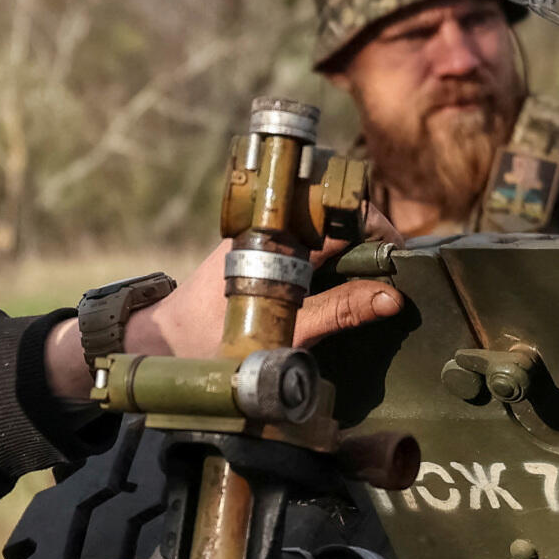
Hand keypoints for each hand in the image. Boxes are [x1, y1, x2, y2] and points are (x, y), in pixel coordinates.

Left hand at [42, 227, 403, 400]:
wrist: (156, 347)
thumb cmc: (211, 344)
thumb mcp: (284, 334)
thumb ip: (339, 312)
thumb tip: (394, 297)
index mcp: (276, 235)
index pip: (343, 211)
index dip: (380, 229)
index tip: (402, 260)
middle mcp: (270, 229)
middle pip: (337, 215)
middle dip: (371, 240)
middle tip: (393, 277)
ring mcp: (263, 241)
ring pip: (323, 230)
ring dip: (353, 252)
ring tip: (375, 286)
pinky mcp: (258, 257)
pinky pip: (306, 247)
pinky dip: (332, 262)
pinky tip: (344, 290)